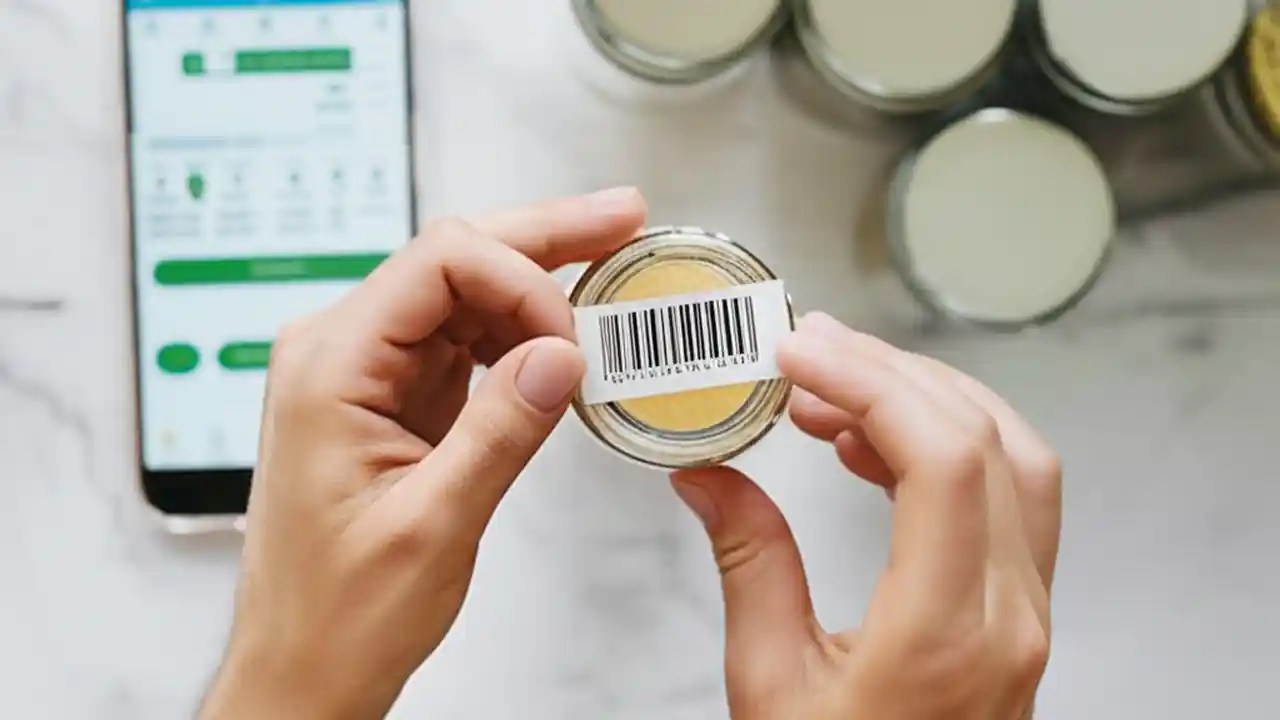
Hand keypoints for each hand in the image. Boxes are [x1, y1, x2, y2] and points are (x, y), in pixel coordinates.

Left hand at [200, 188, 647, 718]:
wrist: (302, 666)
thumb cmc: (341, 614)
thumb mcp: (434, 526)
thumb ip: (500, 431)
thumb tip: (562, 353)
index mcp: (330, 368)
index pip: (438, 264)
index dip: (521, 279)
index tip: (575, 335)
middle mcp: (338, 352)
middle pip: (451, 258)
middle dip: (542, 238)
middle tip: (621, 218)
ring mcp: (363, 370)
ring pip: (459, 292)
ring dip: (535, 284)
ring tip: (608, 277)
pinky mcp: (388, 394)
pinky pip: (458, 338)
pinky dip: (516, 333)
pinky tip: (560, 339)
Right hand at [671, 312, 1061, 719]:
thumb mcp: (770, 686)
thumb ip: (748, 565)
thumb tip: (708, 476)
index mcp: (945, 634)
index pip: (943, 460)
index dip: (872, 382)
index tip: (800, 352)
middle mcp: (1007, 615)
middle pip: (983, 439)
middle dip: (891, 373)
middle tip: (809, 353)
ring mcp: (1025, 612)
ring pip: (1014, 458)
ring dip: (926, 401)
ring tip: (831, 395)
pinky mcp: (1017, 610)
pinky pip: (1006, 496)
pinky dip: (945, 445)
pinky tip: (871, 448)